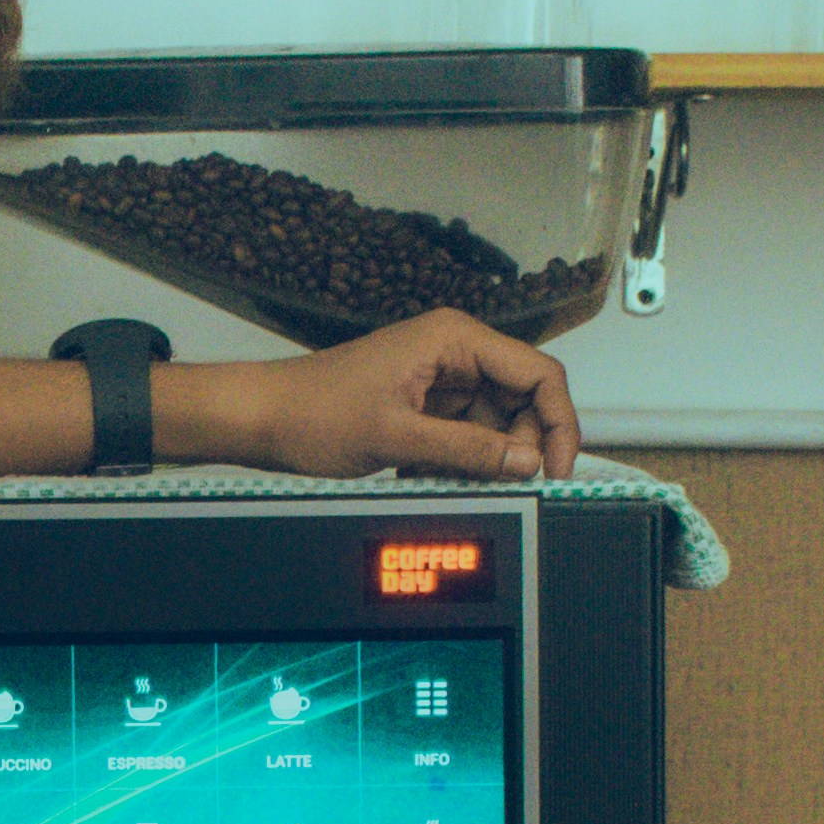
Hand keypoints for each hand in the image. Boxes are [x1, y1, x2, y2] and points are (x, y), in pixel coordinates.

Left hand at [186, 309, 580, 482]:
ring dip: (485, 461)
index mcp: (454, 338)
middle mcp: (455, 352)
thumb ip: (466, 450)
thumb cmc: (313, 410)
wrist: (265, 418)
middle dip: (519, 448)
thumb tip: (524, 462)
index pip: (540, 373)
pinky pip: (466, 437)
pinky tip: (430, 475)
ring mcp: (441, 379)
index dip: (558, 423)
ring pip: (496, 425)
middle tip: (503, 485)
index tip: (555, 469)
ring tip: (450, 480)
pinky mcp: (427, 405)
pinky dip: (461, 463)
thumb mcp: (397, 437)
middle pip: (524, 401)